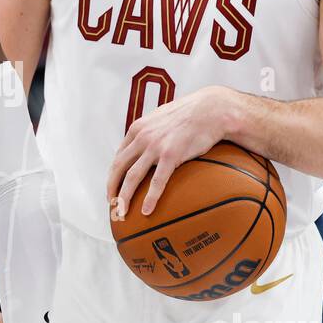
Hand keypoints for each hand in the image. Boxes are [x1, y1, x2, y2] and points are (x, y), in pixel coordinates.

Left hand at [107, 85, 236, 216]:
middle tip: (112, 204)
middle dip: (112, 188)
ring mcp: (155, 146)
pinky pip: (157, 181)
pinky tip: (146, 211)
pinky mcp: (171, 155)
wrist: (211, 109)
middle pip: (118, 167)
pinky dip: (150, 198)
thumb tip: (146, 146)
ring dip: (124, 197)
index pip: (119, 156)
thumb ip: (150, 132)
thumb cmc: (190, 115)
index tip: (114, 188)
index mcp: (137, 129)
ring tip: (122, 213)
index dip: (113, 175)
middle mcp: (142, 137)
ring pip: (132, 176)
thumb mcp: (161, 119)